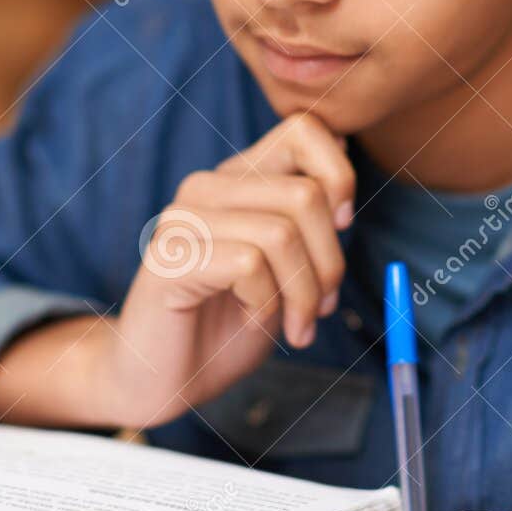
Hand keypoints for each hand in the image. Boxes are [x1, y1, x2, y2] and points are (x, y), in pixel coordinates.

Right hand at [96, 112, 355, 426]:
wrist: (166, 380)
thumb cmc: (229, 324)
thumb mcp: (287, 266)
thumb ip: (309, 215)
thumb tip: (345, 150)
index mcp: (239, 179)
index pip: (304, 130)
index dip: (339, 176)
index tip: (342, 227)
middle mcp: (208, 187)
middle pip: (306, 195)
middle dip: (330, 262)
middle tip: (321, 307)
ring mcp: (185, 218)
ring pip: (282, 232)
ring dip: (303, 292)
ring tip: (296, 326)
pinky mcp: (171, 257)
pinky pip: (249, 266)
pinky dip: (268, 304)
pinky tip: (253, 323)